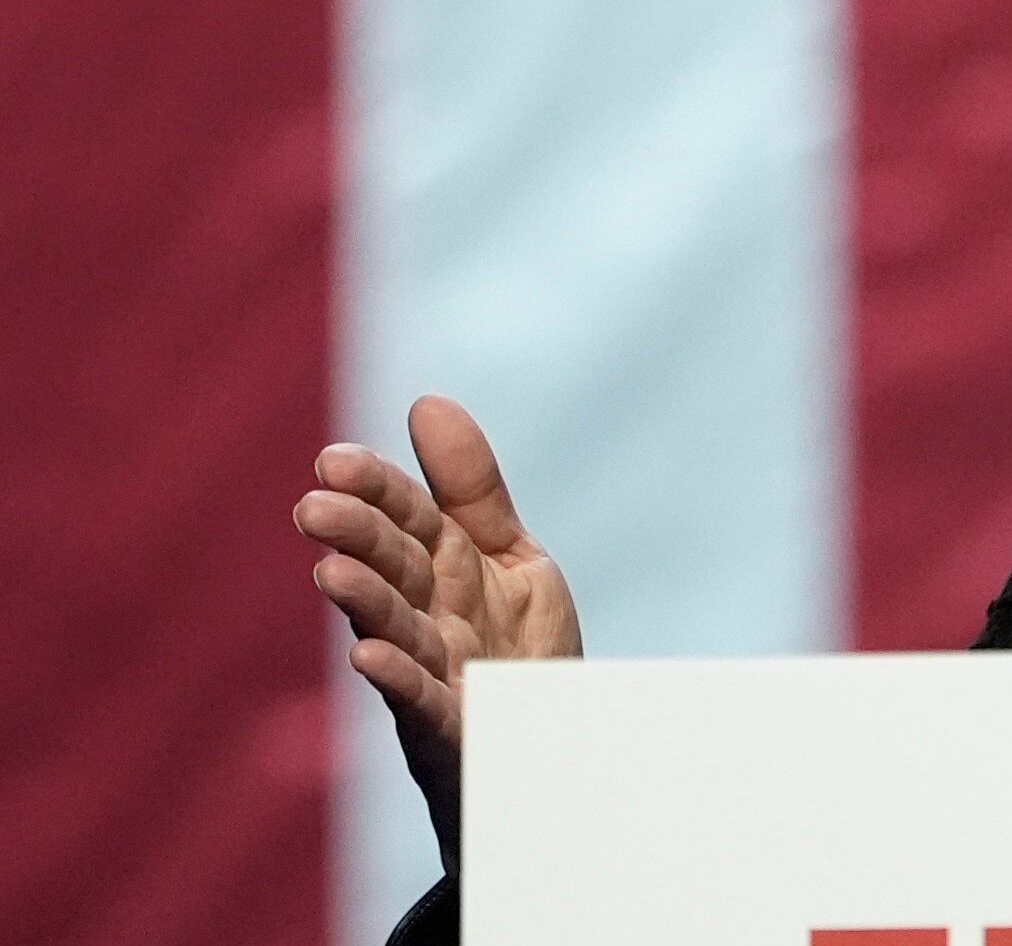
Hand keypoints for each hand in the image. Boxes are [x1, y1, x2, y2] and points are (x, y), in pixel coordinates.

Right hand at [294, 395, 582, 866]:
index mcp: (443, 575)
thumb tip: (426, 401)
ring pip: (396, 636)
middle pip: (393, 572)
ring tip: (333, 572)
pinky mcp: (454, 731)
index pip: (406, 521)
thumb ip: (471, 491)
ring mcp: (436, 679)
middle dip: (358, 541)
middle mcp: (428, 623)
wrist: (553, 753)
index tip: (334, 460)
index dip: (376, 490)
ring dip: (366, 605)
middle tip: (316, 507)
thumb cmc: (517, 655)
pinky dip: (398, 681)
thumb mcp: (509, 560)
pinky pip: (423, 706)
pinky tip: (369, 656)